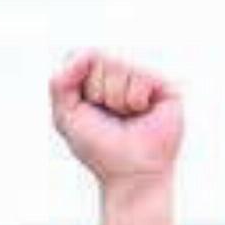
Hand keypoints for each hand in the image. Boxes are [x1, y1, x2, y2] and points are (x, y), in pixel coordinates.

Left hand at [50, 51, 181, 187]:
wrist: (130, 172)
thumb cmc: (99, 147)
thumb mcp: (66, 116)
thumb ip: (61, 83)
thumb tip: (86, 53)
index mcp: (98, 78)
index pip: (83, 57)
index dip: (80, 84)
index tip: (87, 108)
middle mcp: (122, 73)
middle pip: (100, 58)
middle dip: (98, 92)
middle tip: (109, 115)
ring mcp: (143, 76)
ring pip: (120, 66)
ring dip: (116, 99)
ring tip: (126, 115)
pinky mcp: (164, 82)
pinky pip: (140, 76)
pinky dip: (134, 100)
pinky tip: (142, 112)